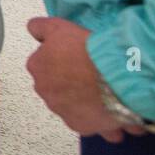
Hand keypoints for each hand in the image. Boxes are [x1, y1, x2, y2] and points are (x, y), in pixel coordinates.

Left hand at [25, 17, 154, 140]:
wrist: (115, 76)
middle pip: (60, 87)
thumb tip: (34, 30)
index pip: (45, 63)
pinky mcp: (81, 126)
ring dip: (92, 104)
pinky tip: (120, 114)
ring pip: (77, 107)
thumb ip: (41, 28)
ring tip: (113, 96)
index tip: (79, 58)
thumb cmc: (88, 50)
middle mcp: (45, 91)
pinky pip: (92, 125)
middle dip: (76, 84)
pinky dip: (105, 122)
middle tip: (97, 76)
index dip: (64, 59)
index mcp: (37, 67)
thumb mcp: (60, 27)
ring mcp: (62, 111)